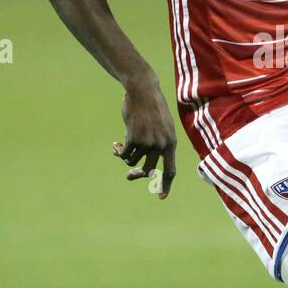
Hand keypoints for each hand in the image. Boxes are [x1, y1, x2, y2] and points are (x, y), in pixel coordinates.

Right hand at [113, 80, 176, 198]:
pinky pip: (124, 154)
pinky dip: (119, 151)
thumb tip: (146, 164)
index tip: (161, 197)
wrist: (143, 91)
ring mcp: (148, 142)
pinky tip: (116, 144)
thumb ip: (158, 143)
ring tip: (122, 145)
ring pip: (133, 160)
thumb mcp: (161, 126)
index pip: (171, 170)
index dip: (166, 185)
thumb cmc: (152, 108)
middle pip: (149, 170)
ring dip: (126, 155)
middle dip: (138, 175)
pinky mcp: (133, 138)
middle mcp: (161, 145)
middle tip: (129, 176)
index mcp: (171, 143)